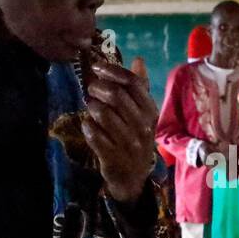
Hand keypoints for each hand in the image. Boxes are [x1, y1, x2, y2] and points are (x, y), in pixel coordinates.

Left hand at [83, 61, 160, 202]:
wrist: (133, 178)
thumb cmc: (135, 138)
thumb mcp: (143, 114)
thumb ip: (140, 87)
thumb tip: (138, 59)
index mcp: (150, 112)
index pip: (133, 83)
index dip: (112, 71)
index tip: (97, 67)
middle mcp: (142, 126)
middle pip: (116, 95)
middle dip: (97, 87)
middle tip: (91, 89)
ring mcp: (128, 143)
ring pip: (102, 113)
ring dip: (91, 106)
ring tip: (91, 108)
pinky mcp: (112, 156)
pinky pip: (93, 133)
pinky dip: (87, 125)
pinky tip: (89, 125)